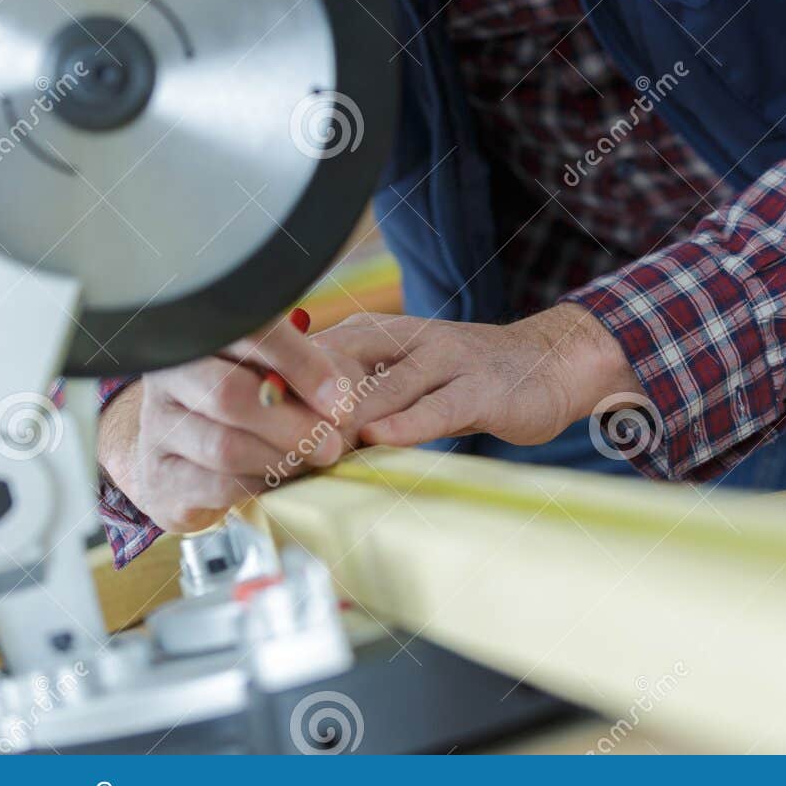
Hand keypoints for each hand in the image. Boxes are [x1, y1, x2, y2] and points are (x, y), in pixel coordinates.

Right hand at [95, 323, 370, 532]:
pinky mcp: (160, 477)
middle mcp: (171, 374)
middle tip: (334, 442)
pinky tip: (280, 480)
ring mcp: (158, 427)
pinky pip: (216, 485)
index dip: (302, 365)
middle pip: (232, 394)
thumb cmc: (240, 401)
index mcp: (202, 333)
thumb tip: (341, 396)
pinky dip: (259, 485)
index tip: (341, 400)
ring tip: (313, 460)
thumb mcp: (265, 369)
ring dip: (281, 457)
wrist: (179, 453)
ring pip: (225, 445)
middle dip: (295, 423)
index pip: (250, 334)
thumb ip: (297, 370)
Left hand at [238, 300, 636, 458]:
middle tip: (259, 446)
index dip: (275, 391)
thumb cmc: (465, 376)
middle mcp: (405, 338)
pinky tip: (377, 440)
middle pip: (336, 369)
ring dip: (342, 421)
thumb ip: (350, 395)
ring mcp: (444, 360)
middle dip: (298, 408)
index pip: (310, 355)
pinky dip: (405, 423)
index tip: (237, 426)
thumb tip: (284, 429)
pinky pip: (436, 406)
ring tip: (306, 451)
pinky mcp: (478, 388)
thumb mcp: (401, 376)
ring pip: (381, 388)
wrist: (548, 363)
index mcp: (377, 333)